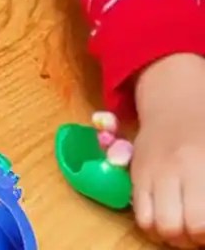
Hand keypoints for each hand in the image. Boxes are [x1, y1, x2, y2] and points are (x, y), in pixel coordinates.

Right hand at [133, 54, 204, 247]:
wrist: (175, 99)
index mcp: (201, 167)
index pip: (201, 223)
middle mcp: (174, 172)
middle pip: (177, 229)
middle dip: (192, 239)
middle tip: (201, 233)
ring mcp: (151, 174)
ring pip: (155, 226)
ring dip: (172, 236)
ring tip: (185, 229)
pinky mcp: (135, 175)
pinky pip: (139, 214)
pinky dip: (154, 225)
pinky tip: (168, 217)